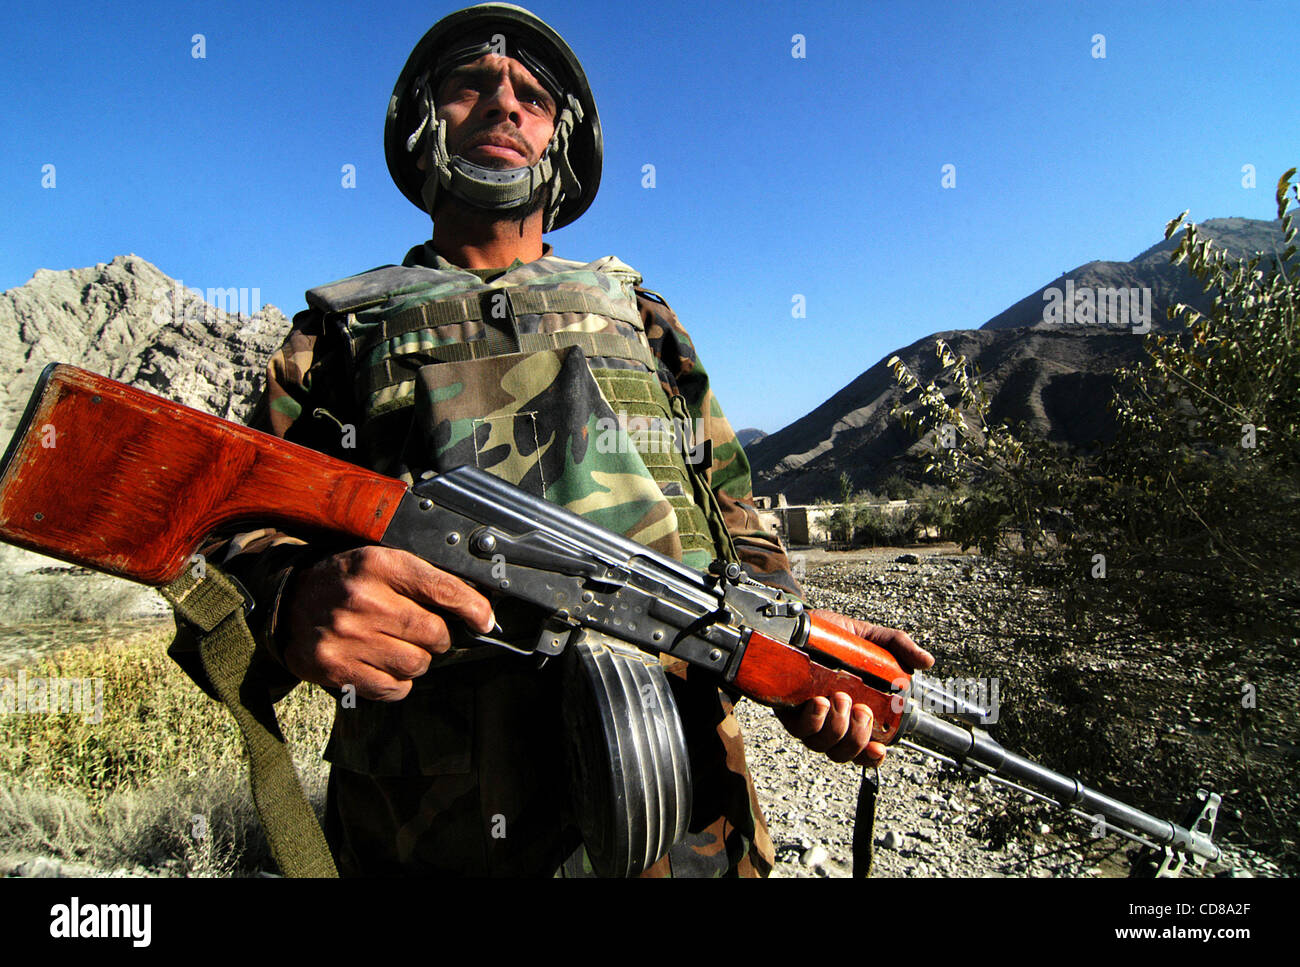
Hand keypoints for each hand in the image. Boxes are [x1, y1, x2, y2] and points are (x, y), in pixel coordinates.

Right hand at [281, 545, 493, 700]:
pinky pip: (393, 689)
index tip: (485, 620)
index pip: (443, 589)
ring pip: (417, 664)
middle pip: (434, 633)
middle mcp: (363, 600)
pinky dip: (396, 682)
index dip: (473, 608)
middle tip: (420, 630)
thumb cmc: (346, 582)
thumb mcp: (381, 562)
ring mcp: (348, 637)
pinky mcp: (336, 669)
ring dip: (416, 660)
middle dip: (437, 637)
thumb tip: (475, 606)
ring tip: (394, 645)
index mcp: (379, 566)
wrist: (288, 603)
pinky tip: (380, 663)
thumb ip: (424, 579)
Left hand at [774, 609, 933, 766]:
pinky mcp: (787, 709)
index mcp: (855, 713)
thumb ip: (900, 649)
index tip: (880, 748)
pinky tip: (819, 703)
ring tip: (840, 699)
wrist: (802, 621)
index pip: (865, 751)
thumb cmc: (836, 637)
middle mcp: (830, 721)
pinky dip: (813, 720)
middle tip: (862, 710)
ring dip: (836, 726)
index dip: (872, 757)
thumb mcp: (873, 640)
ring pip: (821, 744)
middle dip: (857, 737)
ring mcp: (808, 717)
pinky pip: (799, 729)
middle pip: (844, 752)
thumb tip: (926, 662)